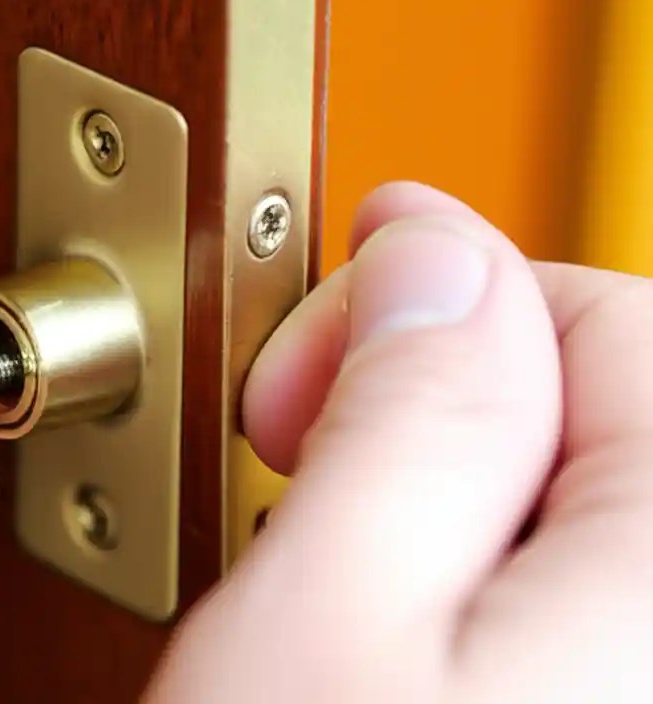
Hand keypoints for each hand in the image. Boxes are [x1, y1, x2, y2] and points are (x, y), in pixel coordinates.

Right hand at [146, 181, 652, 701]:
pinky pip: (546, 586)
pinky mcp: (596, 694)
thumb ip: (406, 413)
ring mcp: (630, 660)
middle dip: (421, 393)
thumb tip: (433, 253)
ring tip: (318, 542)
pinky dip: (455, 568)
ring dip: (428, 482)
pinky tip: (378, 621)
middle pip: (588, 397)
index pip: (599, 312)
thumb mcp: (326, 613)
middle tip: (292, 449)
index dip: (421, 302)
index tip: (304, 341)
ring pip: (556, 493)